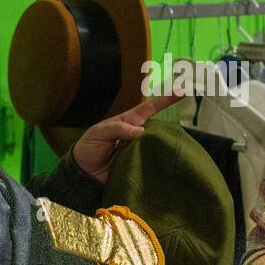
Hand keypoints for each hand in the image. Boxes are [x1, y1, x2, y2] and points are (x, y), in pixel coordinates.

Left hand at [70, 92, 184, 182]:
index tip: (182, 91)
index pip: (149, 108)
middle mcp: (138, 135)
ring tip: (175, 151)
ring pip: (158, 146)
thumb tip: (140, 131)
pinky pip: (152, 164)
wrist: (83, 173)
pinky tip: (168, 166)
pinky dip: (160, 164)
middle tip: (179, 133)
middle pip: (159, 128)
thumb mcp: (98, 132)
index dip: (165, 99)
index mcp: (129, 122)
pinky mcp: (139, 167)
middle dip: (171, 129)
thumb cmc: (89, 147)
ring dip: (166, 147)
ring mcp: (139, 151)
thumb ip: (117, 128)